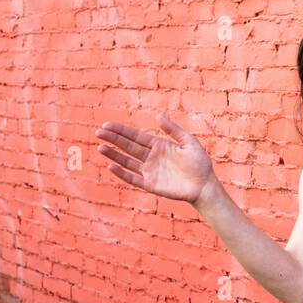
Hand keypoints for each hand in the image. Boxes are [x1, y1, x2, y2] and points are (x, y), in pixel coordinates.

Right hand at [94, 115, 215, 205]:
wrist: (204, 185)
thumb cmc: (200, 163)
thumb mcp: (189, 142)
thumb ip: (173, 130)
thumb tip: (158, 117)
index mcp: (158, 145)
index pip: (135, 136)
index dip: (121, 131)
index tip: (107, 125)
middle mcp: (151, 157)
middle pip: (127, 147)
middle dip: (113, 139)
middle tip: (98, 132)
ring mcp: (149, 171)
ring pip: (127, 161)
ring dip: (113, 155)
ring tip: (100, 147)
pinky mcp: (150, 184)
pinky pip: (132, 178)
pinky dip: (122, 173)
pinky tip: (111, 165)